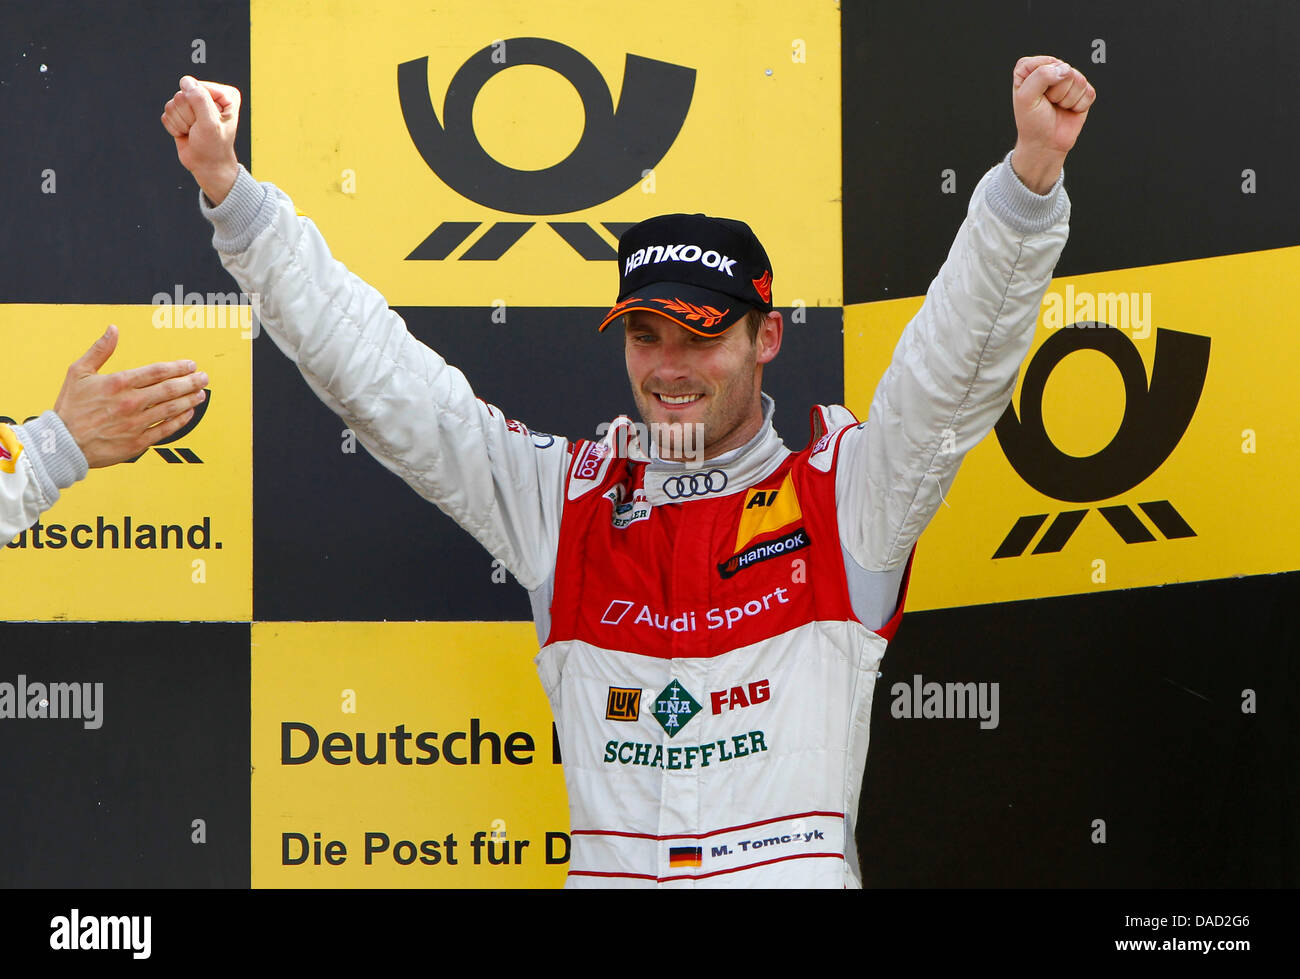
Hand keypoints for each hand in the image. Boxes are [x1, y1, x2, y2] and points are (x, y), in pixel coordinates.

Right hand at [52, 326, 208, 468]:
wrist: (63, 443)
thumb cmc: (70, 408)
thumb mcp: (79, 372)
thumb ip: (100, 350)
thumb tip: (113, 329)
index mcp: (118, 383)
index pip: (157, 371)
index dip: (178, 367)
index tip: (190, 364)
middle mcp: (131, 402)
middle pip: (170, 389)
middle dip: (191, 381)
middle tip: (203, 377)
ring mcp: (136, 423)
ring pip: (172, 409)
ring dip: (190, 399)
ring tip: (201, 393)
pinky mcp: (138, 441)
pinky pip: (166, 429)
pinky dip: (180, 420)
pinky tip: (189, 413)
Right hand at [160, 76, 242, 204]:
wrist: (207, 166)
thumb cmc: (214, 147)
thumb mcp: (210, 124)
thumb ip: (199, 100)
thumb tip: (186, 82)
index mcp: (225, 95)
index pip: (197, 87)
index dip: (198, 108)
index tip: (209, 122)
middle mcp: (209, 96)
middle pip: (182, 95)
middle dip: (188, 116)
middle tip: (199, 129)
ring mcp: (193, 104)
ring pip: (172, 104)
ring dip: (181, 122)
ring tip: (194, 132)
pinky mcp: (181, 112)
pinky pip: (166, 113)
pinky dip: (174, 126)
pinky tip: (186, 134)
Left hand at [1010, 56, 1096, 192]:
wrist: (1045, 143)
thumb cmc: (1032, 121)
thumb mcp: (1025, 98)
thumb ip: (1040, 76)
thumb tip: (1065, 69)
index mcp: (1031, 68)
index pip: (1045, 62)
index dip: (1042, 81)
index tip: (1034, 96)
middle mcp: (1051, 69)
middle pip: (1065, 70)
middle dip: (1056, 92)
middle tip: (1047, 103)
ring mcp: (1069, 79)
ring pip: (1079, 80)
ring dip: (1067, 100)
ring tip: (1057, 107)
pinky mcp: (1084, 91)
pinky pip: (1089, 92)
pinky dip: (1078, 106)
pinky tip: (1069, 110)